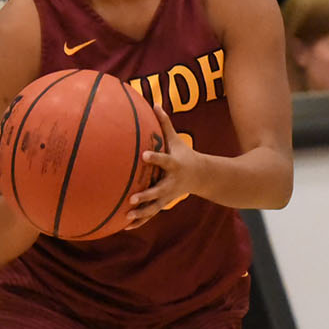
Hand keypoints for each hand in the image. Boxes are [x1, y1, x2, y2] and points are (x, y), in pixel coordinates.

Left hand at [125, 103, 203, 228]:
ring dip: (142, 213)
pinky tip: (126, 226)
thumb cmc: (184, 154)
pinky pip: (151, 214)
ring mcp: (168, 195)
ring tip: (128, 216)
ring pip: (154, 207)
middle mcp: (171, 183)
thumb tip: (155, 102)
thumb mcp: (177, 139)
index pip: (164, 160)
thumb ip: (165, 123)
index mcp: (174, 165)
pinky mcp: (164, 203)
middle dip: (147, 195)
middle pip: (159, 190)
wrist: (202, 176)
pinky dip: (140, 221)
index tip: (144, 155)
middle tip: (133, 198)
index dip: (155, 158)